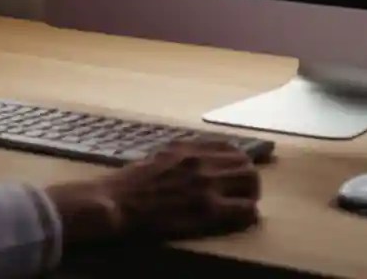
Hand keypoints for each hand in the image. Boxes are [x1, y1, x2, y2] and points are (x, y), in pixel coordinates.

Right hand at [45, 140, 260, 244]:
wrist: (114, 203)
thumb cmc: (127, 184)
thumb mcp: (157, 158)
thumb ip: (179, 156)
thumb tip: (192, 159)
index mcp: (188, 148)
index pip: (229, 147)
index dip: (236, 162)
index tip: (233, 173)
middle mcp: (201, 160)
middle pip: (245, 163)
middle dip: (248, 178)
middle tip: (243, 193)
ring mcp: (206, 184)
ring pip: (251, 182)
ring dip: (250, 194)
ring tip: (243, 205)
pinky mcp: (207, 209)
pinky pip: (245, 209)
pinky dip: (247, 214)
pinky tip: (240, 219)